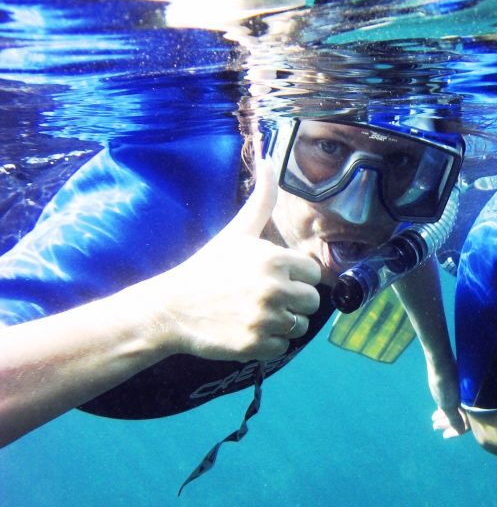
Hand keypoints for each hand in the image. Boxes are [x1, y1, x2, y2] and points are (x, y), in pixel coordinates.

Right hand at [146, 152, 320, 360]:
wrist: (171, 308)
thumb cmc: (208, 267)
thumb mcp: (237, 231)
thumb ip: (262, 199)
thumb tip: (270, 159)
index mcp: (275, 259)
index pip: (313, 274)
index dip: (295, 276)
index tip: (272, 277)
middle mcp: (274, 289)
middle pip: (311, 302)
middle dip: (293, 301)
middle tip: (263, 297)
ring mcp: (265, 319)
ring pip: (300, 326)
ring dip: (282, 323)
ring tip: (254, 313)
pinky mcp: (255, 345)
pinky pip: (283, 347)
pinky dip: (269, 343)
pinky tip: (246, 330)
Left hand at [426, 358, 468, 437]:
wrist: (440, 360)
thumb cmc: (444, 384)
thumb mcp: (447, 405)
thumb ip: (454, 419)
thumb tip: (460, 430)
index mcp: (471, 404)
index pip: (467, 424)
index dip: (456, 432)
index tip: (444, 435)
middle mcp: (472, 398)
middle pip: (461, 416)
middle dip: (447, 423)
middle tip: (435, 426)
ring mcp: (466, 390)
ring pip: (457, 407)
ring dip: (445, 415)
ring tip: (433, 419)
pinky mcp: (460, 383)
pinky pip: (456, 399)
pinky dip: (447, 405)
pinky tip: (439, 408)